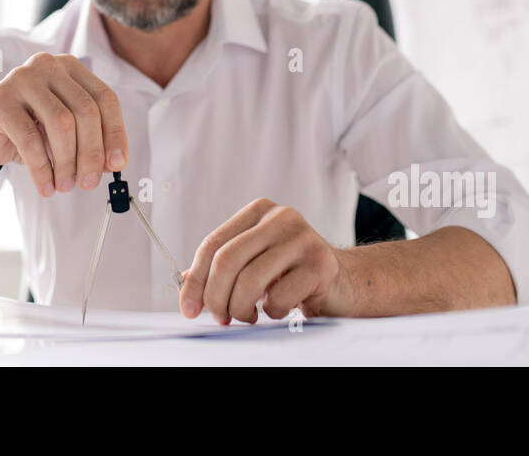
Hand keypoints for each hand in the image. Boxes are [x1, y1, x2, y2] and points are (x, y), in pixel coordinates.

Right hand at [0, 53, 127, 197]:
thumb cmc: (27, 133)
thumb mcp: (63, 136)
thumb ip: (89, 143)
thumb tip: (113, 163)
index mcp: (70, 68)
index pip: (104, 98)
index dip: (115, 133)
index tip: (118, 163)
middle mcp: (48, 66)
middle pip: (85, 110)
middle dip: (91, 153)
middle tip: (89, 183)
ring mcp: (22, 79)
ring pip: (61, 123)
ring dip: (67, 162)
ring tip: (65, 186)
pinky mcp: (0, 100)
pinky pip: (30, 139)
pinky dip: (42, 169)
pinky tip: (46, 186)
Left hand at [178, 198, 349, 323]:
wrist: (343, 282)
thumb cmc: (292, 274)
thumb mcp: (255, 262)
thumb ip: (223, 268)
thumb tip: (185, 286)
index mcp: (258, 211)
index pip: (213, 244)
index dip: (195, 279)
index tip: (189, 308)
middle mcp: (281, 217)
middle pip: (227, 260)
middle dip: (215, 297)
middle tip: (220, 317)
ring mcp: (303, 238)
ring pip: (249, 280)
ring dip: (241, 309)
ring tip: (248, 316)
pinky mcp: (320, 264)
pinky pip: (278, 296)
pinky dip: (271, 311)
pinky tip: (279, 308)